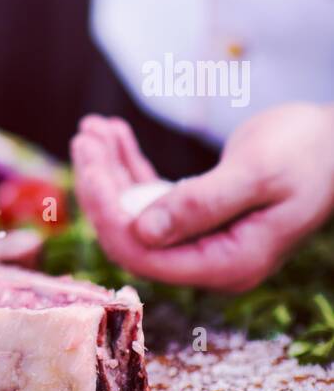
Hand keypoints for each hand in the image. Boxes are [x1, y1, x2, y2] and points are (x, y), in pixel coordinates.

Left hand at [70, 105, 333, 292]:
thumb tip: (141, 231)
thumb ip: (200, 205)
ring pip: (138, 212)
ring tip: (92, 128)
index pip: (144, 253)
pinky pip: (154, 196)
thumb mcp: (255, 174)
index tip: (89, 162)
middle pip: (133, 234)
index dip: (108, 211)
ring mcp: (206, 239)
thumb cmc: (306, 154)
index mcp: (229, 262)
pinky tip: (114, 134)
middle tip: (83, 135)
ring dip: (111, 170)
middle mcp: (212, 260)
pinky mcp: (202, 215)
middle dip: (102, 186)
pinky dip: (131, 165)